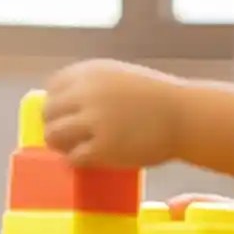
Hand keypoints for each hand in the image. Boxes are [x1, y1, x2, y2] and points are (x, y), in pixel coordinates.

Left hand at [43, 58, 185, 167]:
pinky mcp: (102, 147)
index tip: (65, 115)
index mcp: (90, 72)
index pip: (53, 87)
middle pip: (48, 112)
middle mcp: (87, 92)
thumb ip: (92, 86)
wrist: (185, 115)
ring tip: (74, 150)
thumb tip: (64, 105)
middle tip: (67, 137)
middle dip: (55, 125)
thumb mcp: (120, 77)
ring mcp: (93, 120)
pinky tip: (87, 161)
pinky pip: (73, 157)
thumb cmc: (157, 97)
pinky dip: (76, 161)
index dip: (57, 103)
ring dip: (61, 145)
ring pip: (54, 136)